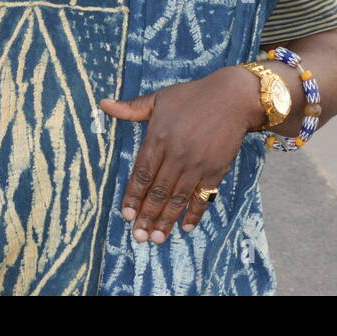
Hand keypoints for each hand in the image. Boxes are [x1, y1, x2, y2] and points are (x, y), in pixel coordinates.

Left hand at [101, 64, 261, 243]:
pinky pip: (202, 197)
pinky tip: (186, 228)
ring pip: (178, 198)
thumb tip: (103, 104)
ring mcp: (197, 164)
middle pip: (158, 191)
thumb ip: (132, 108)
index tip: (126, 216)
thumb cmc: (192, 96)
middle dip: (147, 216)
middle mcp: (176, 154)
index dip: (133, 196)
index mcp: (159, 137)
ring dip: (166, 220)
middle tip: (138, 237)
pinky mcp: (216, 170)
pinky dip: (194, 214)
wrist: (233, 97)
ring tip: (157, 239)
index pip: (142, 173)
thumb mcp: (159, 98)